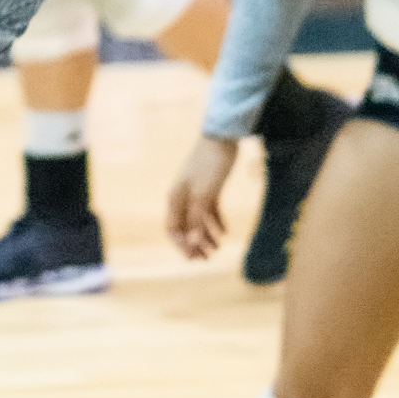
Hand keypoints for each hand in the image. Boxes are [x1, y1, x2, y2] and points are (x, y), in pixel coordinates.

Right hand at [167, 135, 237, 259]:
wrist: (222, 139)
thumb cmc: (210, 166)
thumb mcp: (204, 196)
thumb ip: (196, 220)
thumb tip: (191, 243)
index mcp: (175, 199)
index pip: (173, 229)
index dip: (182, 246)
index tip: (195, 258)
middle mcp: (182, 198)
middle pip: (185, 227)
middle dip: (194, 244)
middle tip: (207, 258)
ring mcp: (195, 193)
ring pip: (197, 220)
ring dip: (205, 235)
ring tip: (218, 247)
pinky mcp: (209, 189)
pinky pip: (209, 211)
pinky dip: (215, 222)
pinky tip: (225, 232)